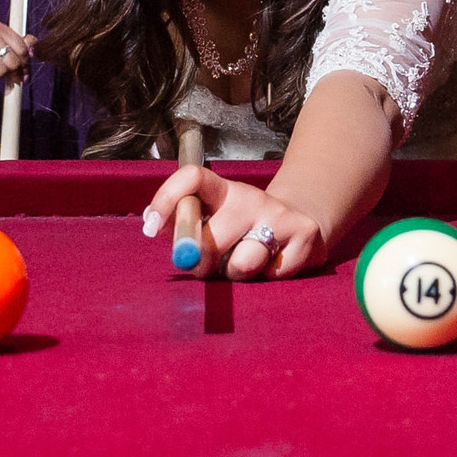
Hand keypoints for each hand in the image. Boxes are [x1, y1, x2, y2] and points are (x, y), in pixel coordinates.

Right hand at [0, 23, 34, 88]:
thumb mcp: (8, 45)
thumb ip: (23, 44)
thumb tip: (33, 49)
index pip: (22, 49)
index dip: (25, 62)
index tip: (22, 67)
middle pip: (13, 61)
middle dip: (14, 71)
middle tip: (9, 72)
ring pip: (1, 71)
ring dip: (0, 76)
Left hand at [144, 164, 326, 279]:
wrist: (305, 223)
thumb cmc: (245, 230)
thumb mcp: (216, 221)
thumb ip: (186, 225)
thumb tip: (156, 228)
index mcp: (224, 191)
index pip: (193, 177)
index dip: (167, 198)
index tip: (151, 227)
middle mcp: (251, 198)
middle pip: (211, 238)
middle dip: (201, 264)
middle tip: (205, 267)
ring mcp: (280, 215)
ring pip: (242, 263)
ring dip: (235, 275)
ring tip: (242, 264)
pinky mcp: (305, 236)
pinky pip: (271, 275)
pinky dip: (267, 279)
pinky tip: (272, 265)